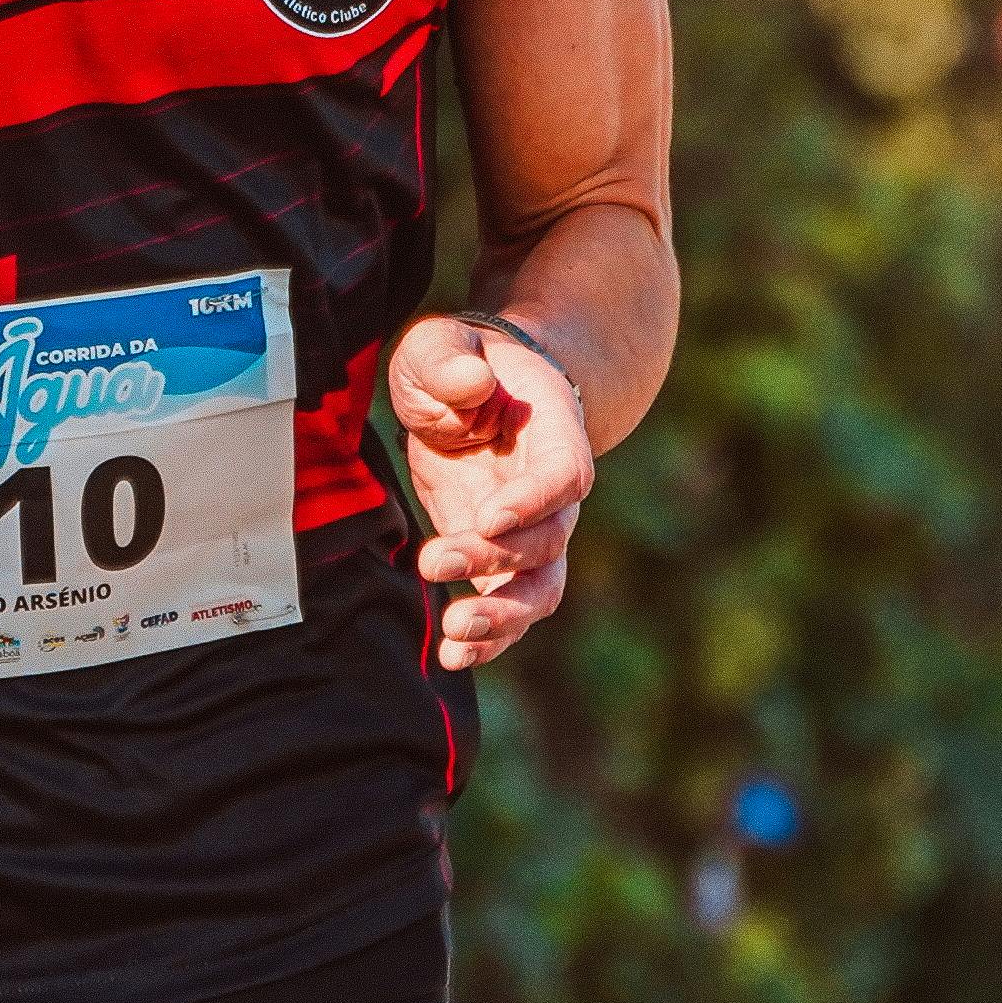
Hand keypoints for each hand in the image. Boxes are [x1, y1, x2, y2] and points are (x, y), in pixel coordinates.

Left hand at [390, 315, 589, 671]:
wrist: (470, 388)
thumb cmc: (457, 361)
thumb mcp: (440, 343)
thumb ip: (450, 360)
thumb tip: (471, 385)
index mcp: (553, 433)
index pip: (565, 476)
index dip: (534, 502)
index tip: (487, 517)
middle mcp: (551, 493)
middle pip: (550, 543)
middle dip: (496, 559)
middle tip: (436, 560)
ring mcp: (528, 533)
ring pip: (537, 591)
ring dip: (502, 618)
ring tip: (454, 635)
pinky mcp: (495, 560)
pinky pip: (506, 608)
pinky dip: (486, 639)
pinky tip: (452, 658)